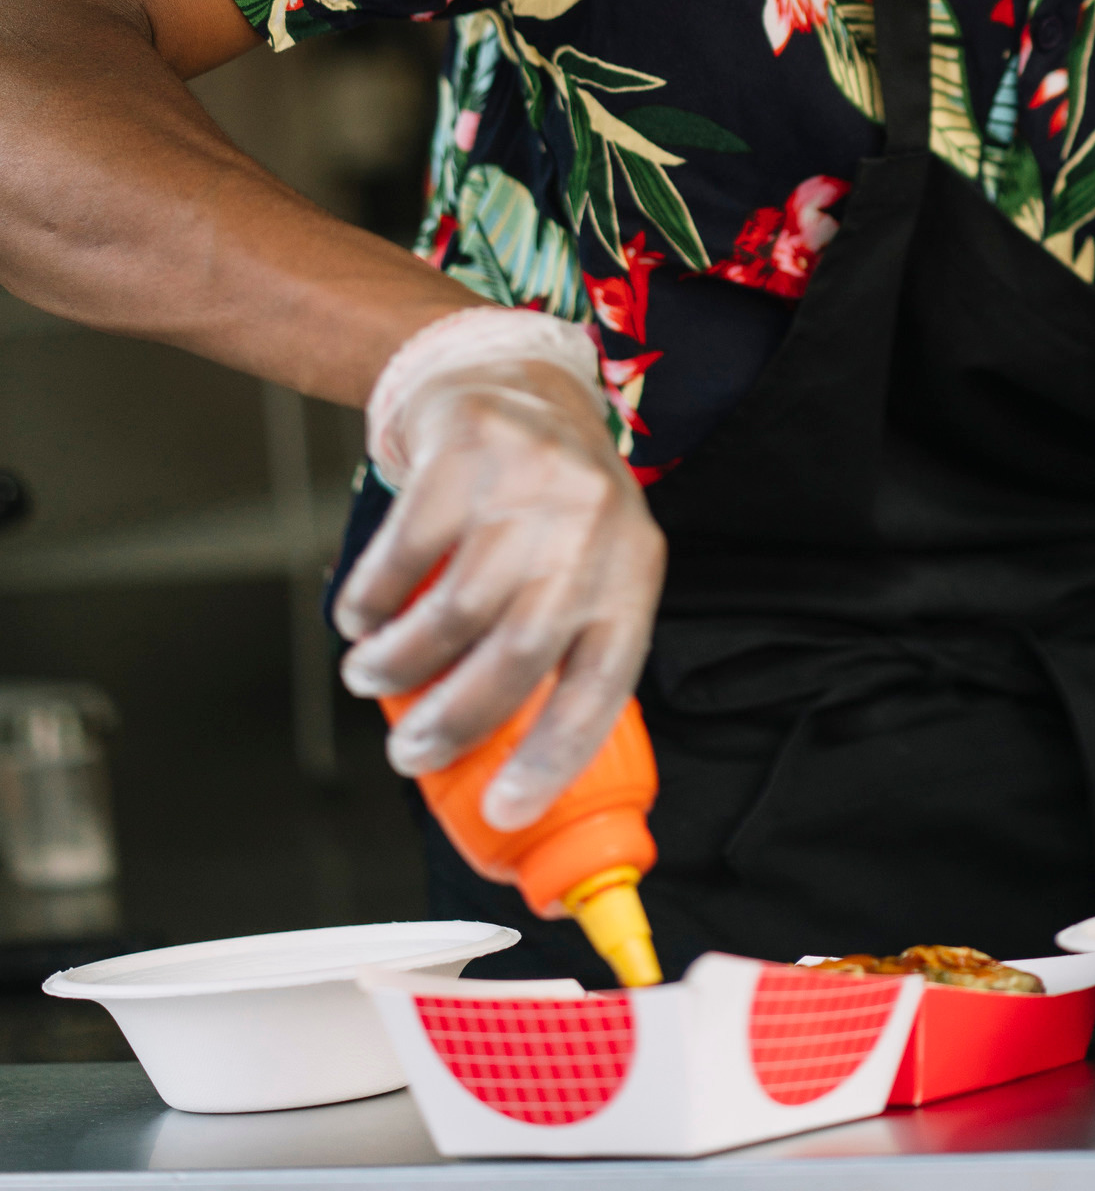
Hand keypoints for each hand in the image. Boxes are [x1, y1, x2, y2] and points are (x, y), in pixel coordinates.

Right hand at [334, 353, 665, 829]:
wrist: (516, 384)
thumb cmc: (551, 506)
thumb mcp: (588, 567)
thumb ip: (563, 646)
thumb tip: (511, 771)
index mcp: (633, 569)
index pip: (604, 679)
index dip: (556, 755)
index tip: (504, 810)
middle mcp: (593, 523)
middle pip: (522, 651)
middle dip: (455, 721)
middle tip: (409, 754)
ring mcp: (533, 480)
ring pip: (457, 608)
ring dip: (399, 665)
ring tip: (370, 678)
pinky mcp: (470, 447)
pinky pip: (406, 551)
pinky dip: (371, 601)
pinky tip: (362, 618)